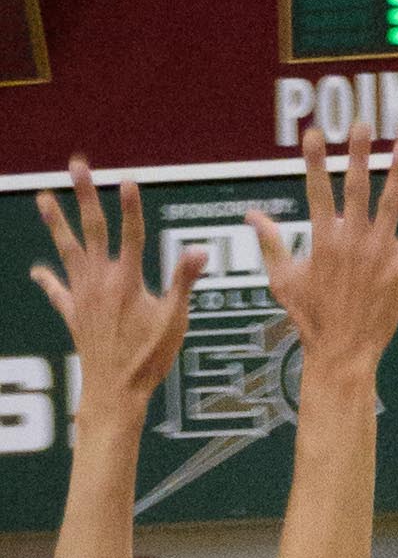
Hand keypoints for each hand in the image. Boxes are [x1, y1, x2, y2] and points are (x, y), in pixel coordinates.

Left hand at [32, 162, 194, 414]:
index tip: (128, 180)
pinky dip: (47, 281)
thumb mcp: (174, 322)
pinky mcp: (73, 313)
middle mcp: (101, 281)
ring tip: (43, 198)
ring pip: (67, 250)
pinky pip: (56, 292)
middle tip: (77, 166)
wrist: (115, 391)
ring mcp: (83, 295)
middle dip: (85, 195)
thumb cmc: (148, 360)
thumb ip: (183, 282)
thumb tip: (200, 252)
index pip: (132, 235)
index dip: (131, 208)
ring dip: (55, 223)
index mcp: (127, 281)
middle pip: (92, 229)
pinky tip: (37, 272)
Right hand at [251, 128, 397, 379]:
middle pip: (356, 187)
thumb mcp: (283, 279)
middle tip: (361, 124)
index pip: (316, 189)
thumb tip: (252, 215)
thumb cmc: (310, 319)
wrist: (343, 352)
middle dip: (358, 154)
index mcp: (323, 239)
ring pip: (391, 204)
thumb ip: (270, 242)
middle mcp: (353, 241)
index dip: (315, 160)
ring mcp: (380, 253)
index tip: (314, 131)